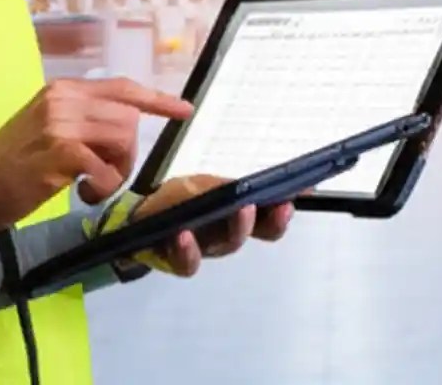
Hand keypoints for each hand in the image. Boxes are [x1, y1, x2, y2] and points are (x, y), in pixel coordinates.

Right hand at [0, 78, 192, 232]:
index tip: (185, 109)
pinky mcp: (61, 152)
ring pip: (124, 140)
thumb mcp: (49, 127)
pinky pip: (108, 169)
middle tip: (106, 172)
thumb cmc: (16, 163)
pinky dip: (104, 187)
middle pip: (129, 119)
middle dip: (127, 151)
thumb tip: (127, 125)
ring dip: (118, 169)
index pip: (123, 88)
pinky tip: (84, 193)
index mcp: (65, 90)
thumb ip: (85, 118)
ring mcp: (62, 124)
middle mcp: (64, 100)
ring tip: (93, 183)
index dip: (158, 100)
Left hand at [128, 175, 295, 277]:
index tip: (308, 191)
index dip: (294, 202)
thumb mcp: (202, 185)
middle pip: (262, 232)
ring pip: (230, 245)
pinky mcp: (178, 261)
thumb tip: (270, 179)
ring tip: (241, 210)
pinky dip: (189, 249)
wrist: (132, 220)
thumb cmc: (175, 201)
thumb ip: (233, 186)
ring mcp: (207, 249)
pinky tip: (184, 234)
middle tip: (282, 206)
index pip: (275, 211)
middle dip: (275, 220)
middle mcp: (231, 233)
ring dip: (238, 228)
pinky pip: (189, 262)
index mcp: (241, 214)